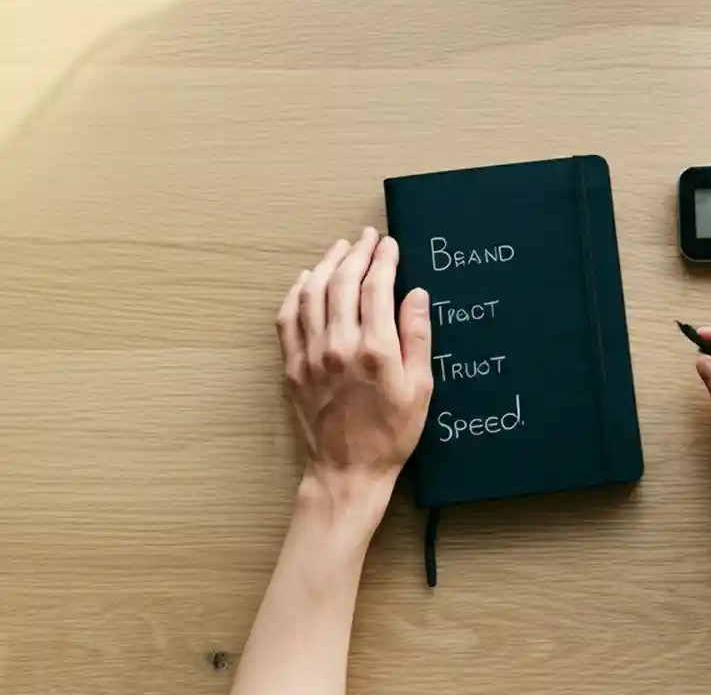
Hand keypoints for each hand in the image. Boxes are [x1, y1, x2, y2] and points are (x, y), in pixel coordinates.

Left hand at [276, 227, 433, 510]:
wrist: (348, 472)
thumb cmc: (392, 435)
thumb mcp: (421, 389)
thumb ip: (417, 337)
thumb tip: (417, 295)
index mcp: (375, 350)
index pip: (377, 288)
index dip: (383, 260)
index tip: (389, 244)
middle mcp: (339, 346)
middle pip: (343, 283)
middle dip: (356, 253)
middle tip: (367, 238)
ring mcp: (311, 355)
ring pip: (312, 293)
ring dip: (326, 265)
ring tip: (340, 249)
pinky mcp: (293, 367)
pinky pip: (288, 319)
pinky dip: (296, 293)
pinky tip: (305, 280)